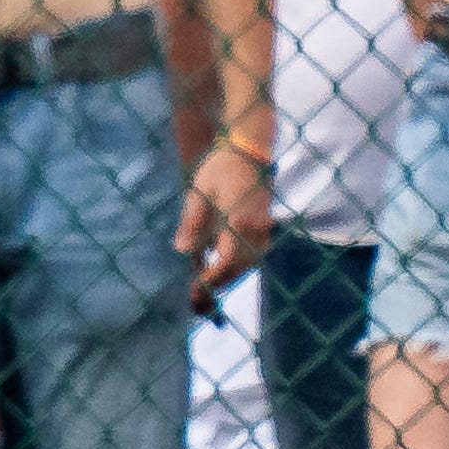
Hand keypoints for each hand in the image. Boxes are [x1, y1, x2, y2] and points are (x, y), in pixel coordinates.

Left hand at [177, 142, 271, 312]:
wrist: (249, 151)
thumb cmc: (220, 168)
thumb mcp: (200, 191)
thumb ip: (192, 222)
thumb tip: (183, 250)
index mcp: (238, 221)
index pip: (226, 261)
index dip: (211, 279)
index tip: (195, 289)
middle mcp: (255, 230)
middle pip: (239, 268)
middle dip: (218, 284)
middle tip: (196, 298)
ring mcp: (264, 230)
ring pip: (248, 264)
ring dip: (229, 276)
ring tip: (206, 286)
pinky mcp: (265, 228)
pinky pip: (254, 255)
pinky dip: (238, 264)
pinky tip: (222, 266)